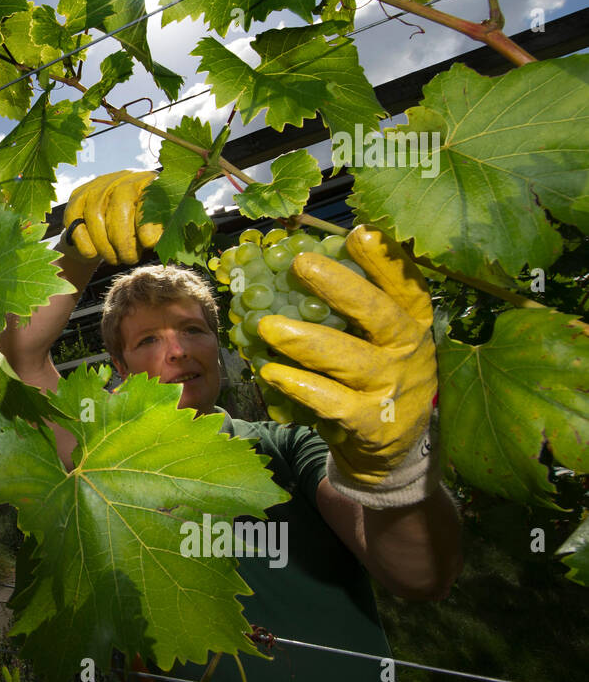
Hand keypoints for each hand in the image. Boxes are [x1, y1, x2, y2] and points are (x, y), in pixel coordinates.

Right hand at [59, 171, 162, 265]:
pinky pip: (74, 217)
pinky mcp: (78, 196)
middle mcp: (123, 178)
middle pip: (120, 205)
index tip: (148, 244)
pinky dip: (83, 240)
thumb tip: (154, 241)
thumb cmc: (141, 229)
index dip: (147, 221)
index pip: (147, 197)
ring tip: (114, 259)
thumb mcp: (157, 228)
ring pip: (96, 213)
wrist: (112, 228)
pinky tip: (92, 254)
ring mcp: (98, 186)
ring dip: (104, 243)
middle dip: (123, 239)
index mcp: (148, 183)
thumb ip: (159, 231)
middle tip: (129, 259)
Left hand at [257, 225, 436, 488]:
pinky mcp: (372, 424)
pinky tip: (272, 373)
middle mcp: (410, 351)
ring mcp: (393, 388)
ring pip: (350, 359)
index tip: (358, 233)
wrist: (391, 448)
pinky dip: (300, 386)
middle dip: (341, 286)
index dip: (385, 260)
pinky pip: (332, 403)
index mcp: (413, 321)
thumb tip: (296, 260)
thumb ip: (349, 308)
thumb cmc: (373, 376)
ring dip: (306, 340)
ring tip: (267, 326)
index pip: (406, 285)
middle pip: (379, 313)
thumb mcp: (376, 339)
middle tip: (301, 264)